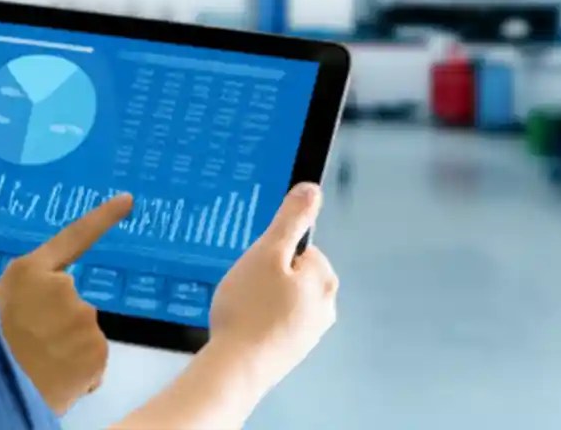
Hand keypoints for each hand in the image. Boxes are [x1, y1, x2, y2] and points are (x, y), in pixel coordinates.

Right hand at [0, 193, 133, 415]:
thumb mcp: (1, 300)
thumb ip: (33, 287)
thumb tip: (59, 287)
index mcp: (30, 271)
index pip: (74, 236)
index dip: (102, 217)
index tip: (128, 198)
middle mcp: (63, 287)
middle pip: (76, 303)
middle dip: (62, 324)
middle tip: (34, 341)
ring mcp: (82, 318)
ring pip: (85, 333)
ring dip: (70, 348)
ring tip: (41, 361)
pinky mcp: (96, 348)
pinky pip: (93, 359)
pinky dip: (80, 370)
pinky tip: (56, 375)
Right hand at [208, 183, 337, 392]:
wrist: (236, 369)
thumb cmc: (249, 312)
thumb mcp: (267, 251)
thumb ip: (291, 219)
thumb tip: (311, 191)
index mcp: (324, 279)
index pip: (301, 247)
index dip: (272, 252)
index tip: (256, 268)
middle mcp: (325, 306)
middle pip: (292, 272)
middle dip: (267, 276)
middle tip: (247, 289)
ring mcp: (310, 331)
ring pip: (281, 297)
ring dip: (261, 299)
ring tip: (243, 310)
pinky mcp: (292, 349)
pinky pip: (274, 321)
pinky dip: (259, 321)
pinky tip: (243, 327)